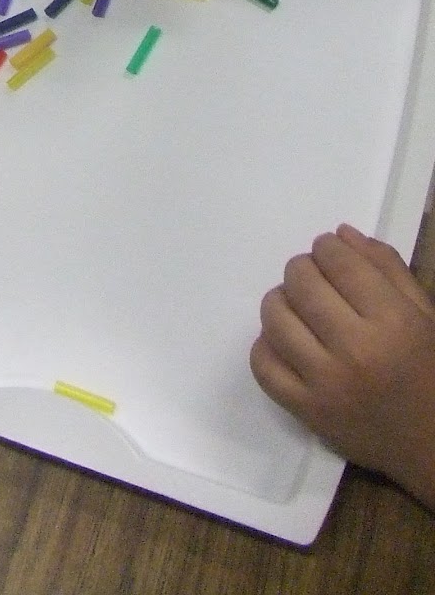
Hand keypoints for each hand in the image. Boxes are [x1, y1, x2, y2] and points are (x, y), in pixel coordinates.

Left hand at [250, 224, 434, 509]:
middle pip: (300, 281)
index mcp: (393, 323)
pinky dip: (267, 344)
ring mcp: (326, 384)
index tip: (332, 254)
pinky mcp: (306, 411)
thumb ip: (386, 268)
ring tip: (300, 307)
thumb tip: (339, 234)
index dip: (329, 248)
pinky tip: (288, 340)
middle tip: (317, 280)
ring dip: (282, 300)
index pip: (337, 260)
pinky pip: (262, 364)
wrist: (434, 446)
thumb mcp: (426, 314)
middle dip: (305, 269)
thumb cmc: (433, 373)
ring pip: (275, 316)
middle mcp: (356, 351)